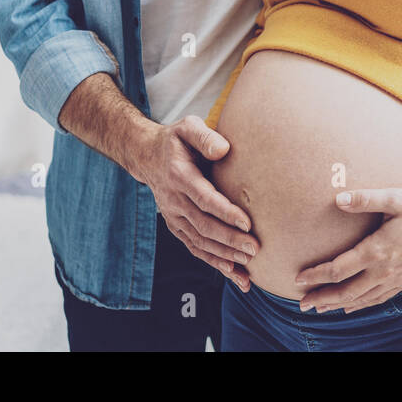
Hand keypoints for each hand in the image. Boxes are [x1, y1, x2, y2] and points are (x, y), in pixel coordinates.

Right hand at [133, 115, 258, 292]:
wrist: (147, 156)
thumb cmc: (176, 140)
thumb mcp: (188, 127)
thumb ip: (205, 136)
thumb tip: (224, 150)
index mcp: (179, 175)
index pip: (204, 198)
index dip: (225, 212)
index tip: (247, 223)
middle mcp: (174, 200)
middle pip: (204, 225)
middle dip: (230, 240)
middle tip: (255, 249)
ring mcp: (174, 216)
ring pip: (200, 242)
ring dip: (224, 257)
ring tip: (248, 267)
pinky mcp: (177, 226)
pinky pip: (195, 248)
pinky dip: (214, 263)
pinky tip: (234, 274)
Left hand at [293, 189, 401, 313]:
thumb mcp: (395, 198)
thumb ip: (365, 199)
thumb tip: (338, 199)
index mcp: (378, 250)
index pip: (339, 269)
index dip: (317, 275)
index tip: (298, 278)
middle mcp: (384, 270)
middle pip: (346, 291)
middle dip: (322, 298)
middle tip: (301, 304)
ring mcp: (394, 279)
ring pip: (361, 299)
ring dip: (337, 305)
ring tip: (318, 308)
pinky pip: (377, 300)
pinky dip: (360, 305)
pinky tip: (349, 307)